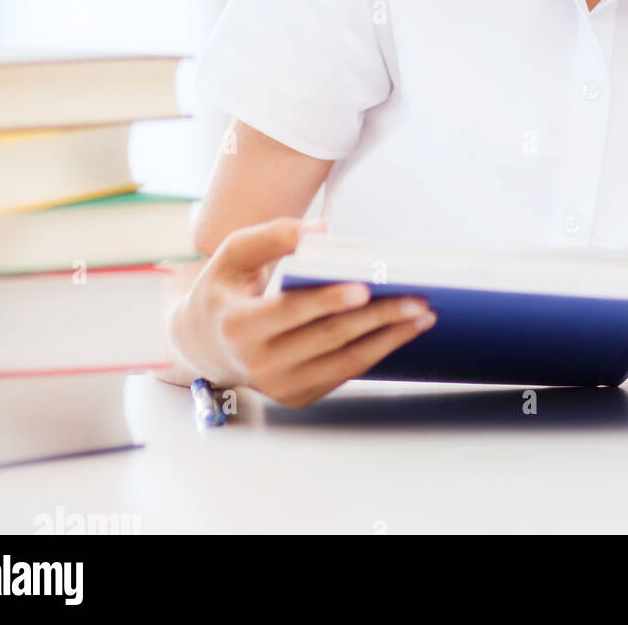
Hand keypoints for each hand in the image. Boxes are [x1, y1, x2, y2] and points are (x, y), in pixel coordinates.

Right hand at [169, 216, 436, 407]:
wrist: (204, 345)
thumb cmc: (224, 289)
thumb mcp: (232, 254)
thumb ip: (271, 235)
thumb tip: (319, 230)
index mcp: (239, 326)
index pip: (291, 313)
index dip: (328, 301)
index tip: (365, 288)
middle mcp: (257, 364)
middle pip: (328, 338)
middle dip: (377, 318)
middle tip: (417, 299)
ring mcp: (279, 386)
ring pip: (344, 362)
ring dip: (388, 339)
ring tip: (423, 315)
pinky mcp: (297, 396)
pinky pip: (343, 373)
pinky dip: (376, 352)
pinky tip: (403, 331)